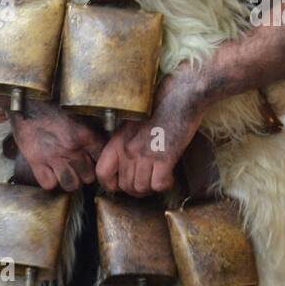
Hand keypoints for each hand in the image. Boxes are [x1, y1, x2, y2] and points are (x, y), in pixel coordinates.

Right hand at [11, 101, 105, 191]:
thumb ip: (87, 130)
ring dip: (69, 180)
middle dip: (84, 173)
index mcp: (84, 134)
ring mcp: (54, 156)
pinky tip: (49, 171)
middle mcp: (71, 147)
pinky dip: (49, 180)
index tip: (92, 160)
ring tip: (65, 172)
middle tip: (77, 167)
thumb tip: (98, 144)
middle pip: (88, 176)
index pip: (101, 157)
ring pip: (71, 184)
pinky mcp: (36, 161)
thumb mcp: (76, 114)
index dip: (97, 161)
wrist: (26, 100)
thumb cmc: (51, 105)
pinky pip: (49, 184)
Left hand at [96, 70, 207, 195]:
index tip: (120, 184)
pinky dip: (164, 184)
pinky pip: (158, 185)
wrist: (182, 96)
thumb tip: (125, 163)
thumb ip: (126, 141)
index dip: (110, 184)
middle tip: (147, 180)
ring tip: (158, 177)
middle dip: (136, 188)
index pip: (102, 172)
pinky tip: (169, 175)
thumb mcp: (133, 122)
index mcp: (119, 139)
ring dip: (150, 188)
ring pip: (141, 188)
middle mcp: (129, 148)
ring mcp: (146, 154)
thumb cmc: (160, 106)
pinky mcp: (165, 158)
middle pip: (125, 185)